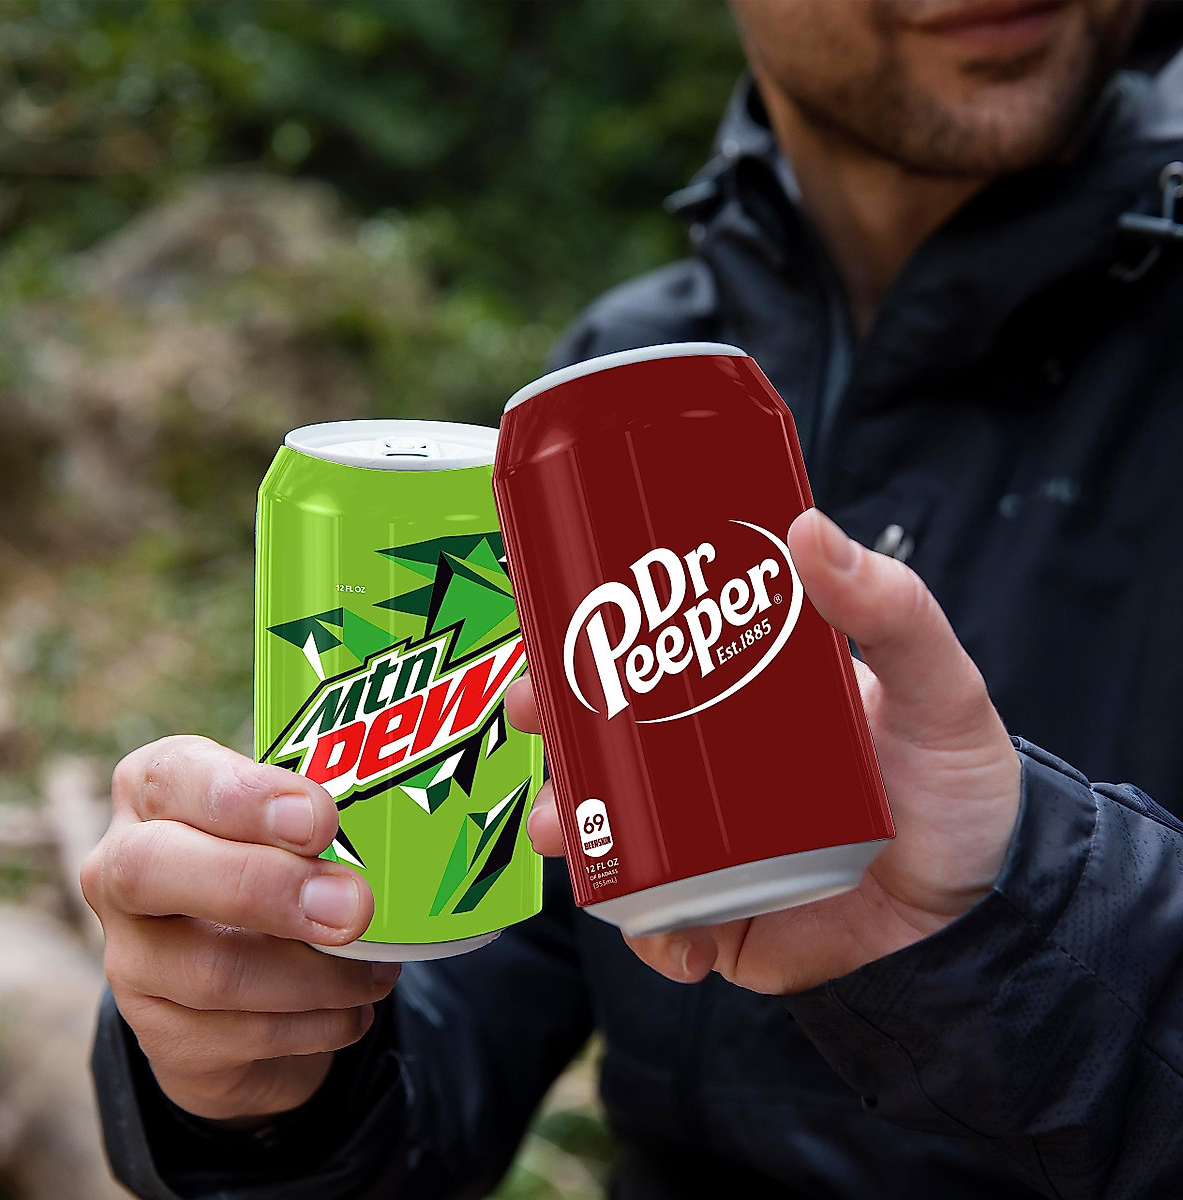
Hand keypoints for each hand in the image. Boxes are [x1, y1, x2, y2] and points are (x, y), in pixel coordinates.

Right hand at [81, 738, 396, 1119]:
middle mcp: (120, 868)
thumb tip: (390, 849)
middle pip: (153, 872)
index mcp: (155, 789)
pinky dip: (316, 1024)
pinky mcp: (159, 1034)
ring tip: (377, 970)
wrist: (244, 975)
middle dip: (264, 887)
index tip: (321, 820)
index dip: (246, 798)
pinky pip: (241, 1036)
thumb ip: (320, 822)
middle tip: (353, 906)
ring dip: (315, 976)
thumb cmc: (281, 861)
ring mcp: (130, 958)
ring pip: (211, 971)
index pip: (175, 778)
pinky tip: (353, 1009)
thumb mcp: (293, 822)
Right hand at [506, 507, 1020, 994]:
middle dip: (553, 726)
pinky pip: (658, 923)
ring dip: (567, 824)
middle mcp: (717, 772)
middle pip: (610, 740)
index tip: (552, 616)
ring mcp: (711, 846)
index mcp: (750, 704)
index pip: (656, 658)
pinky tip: (669, 937)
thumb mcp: (935, 688)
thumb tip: (807, 526)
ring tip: (560, 826)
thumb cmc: (960, 791)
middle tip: (530, 709)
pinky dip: (646, 933)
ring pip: (612, 827)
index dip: (589, 638)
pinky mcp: (720, 918)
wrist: (985, 922)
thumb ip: (890, 610)